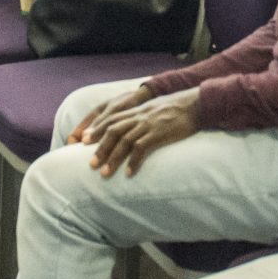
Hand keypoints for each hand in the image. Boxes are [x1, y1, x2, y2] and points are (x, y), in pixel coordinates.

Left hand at [75, 89, 200, 176]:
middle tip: (90, 164)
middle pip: (113, 131)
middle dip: (100, 148)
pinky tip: (129, 174)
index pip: (110, 119)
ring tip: (105, 173)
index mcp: (135, 111)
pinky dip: (133, 162)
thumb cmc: (175, 110)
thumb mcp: (153, 110)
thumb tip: (131, 132)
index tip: (83, 141)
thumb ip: (140, 118)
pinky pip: (141, 148)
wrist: (195, 105)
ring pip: (124, 141)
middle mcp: (138, 117)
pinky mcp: (158, 133)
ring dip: (113, 158)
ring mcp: (148, 125)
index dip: (96, 130)